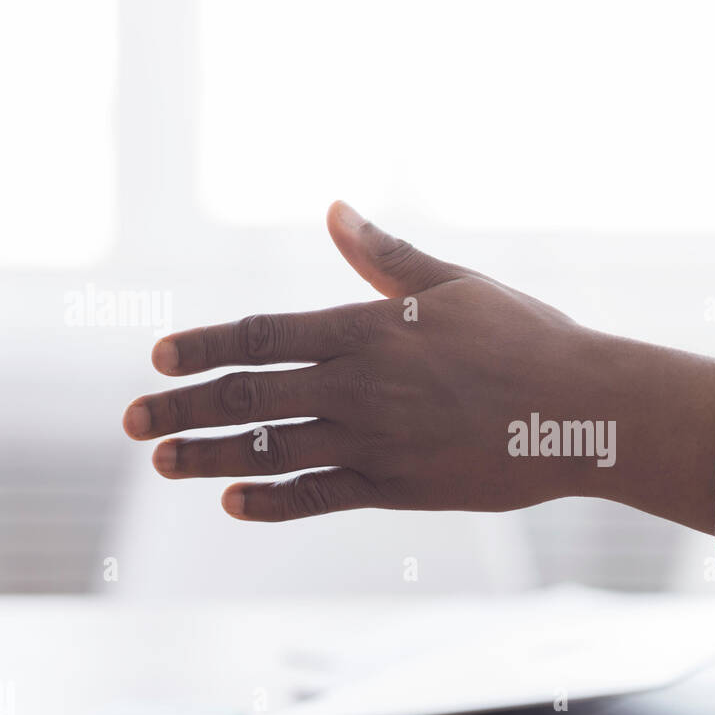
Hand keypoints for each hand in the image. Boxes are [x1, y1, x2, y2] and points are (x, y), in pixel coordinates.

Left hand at [123, 202, 714, 532]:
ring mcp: (374, 443)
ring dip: (208, 457)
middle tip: (132, 421)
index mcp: (367, 329)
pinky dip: (272, 502)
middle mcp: (358, 387)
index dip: (203, 347)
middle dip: (182, 408)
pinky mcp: (397, 489)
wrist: (583, 410)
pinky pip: (319, 496)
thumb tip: (335, 210)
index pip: (261, 336)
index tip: (159, 360)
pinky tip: (234, 504)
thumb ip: (385, 255)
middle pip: (247, 396)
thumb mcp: (453, 284)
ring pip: (269, 450)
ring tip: (162, 463)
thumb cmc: (527, 338)